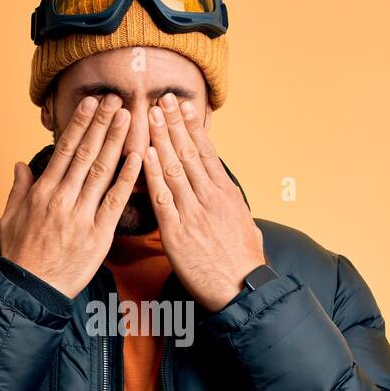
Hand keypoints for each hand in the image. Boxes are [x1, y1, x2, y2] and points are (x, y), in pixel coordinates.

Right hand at [0, 93, 141, 297]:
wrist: (31, 289)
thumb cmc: (20, 256)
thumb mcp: (10, 219)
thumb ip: (18, 189)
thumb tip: (20, 164)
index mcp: (42, 191)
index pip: (65, 150)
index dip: (80, 124)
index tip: (90, 104)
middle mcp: (62, 198)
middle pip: (86, 153)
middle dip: (101, 124)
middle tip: (116, 100)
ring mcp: (81, 215)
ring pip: (102, 171)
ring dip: (116, 141)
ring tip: (128, 118)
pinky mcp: (98, 234)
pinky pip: (116, 202)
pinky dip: (127, 178)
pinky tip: (138, 158)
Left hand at [142, 92, 265, 310]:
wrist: (243, 290)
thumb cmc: (244, 263)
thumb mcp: (244, 225)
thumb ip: (230, 203)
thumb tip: (225, 189)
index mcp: (226, 194)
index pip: (207, 153)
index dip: (194, 127)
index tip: (185, 107)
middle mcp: (210, 198)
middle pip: (188, 153)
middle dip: (174, 124)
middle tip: (162, 99)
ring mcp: (193, 213)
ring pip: (174, 168)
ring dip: (160, 139)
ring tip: (150, 115)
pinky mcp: (177, 233)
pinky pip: (162, 197)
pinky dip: (153, 173)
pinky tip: (145, 154)